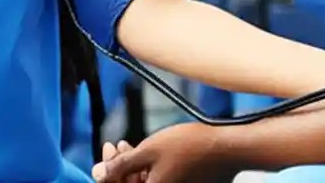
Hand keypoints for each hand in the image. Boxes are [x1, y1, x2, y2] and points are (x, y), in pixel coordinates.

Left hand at [92, 124, 237, 182]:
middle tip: (115, 145)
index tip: (107, 150)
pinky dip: (148, 168)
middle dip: (119, 167)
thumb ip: (121, 165)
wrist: (226, 148)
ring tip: (128, 145)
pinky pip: (158, 181)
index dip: (107, 173)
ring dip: (132, 166)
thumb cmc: (190, 147)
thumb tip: (98, 173)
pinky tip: (145, 151)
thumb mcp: (149, 150)